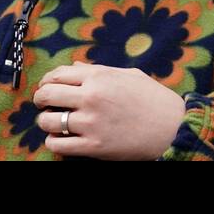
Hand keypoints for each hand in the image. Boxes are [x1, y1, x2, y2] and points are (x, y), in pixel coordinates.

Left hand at [33, 62, 186, 159]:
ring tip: (53, 123)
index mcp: (100, 76)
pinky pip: (58, 145)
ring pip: (48, 122)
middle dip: (40, 100)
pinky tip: (62, 139)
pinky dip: (55, 142)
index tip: (46, 87)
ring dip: (46, 122)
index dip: (46, 81)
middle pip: (47, 95)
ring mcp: (91, 123)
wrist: (173, 128)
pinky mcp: (93, 147)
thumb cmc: (154, 99)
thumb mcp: (130, 75)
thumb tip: (75, 67)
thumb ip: (99, 70)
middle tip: (43, 104)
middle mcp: (92, 97)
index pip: (58, 74)